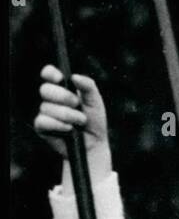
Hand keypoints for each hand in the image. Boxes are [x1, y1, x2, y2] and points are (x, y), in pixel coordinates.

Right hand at [34, 65, 112, 181]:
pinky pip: (42, 121)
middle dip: (63, 97)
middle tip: (77, 104)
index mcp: (61, 88)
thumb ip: (88, 86)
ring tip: (80, 121)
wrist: (94, 145)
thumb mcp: (95, 102)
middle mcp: (51, 99)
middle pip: (45, 89)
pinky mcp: (42, 128)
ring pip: (46, 107)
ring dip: (67, 115)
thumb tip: (74, 77)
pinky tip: (69, 129)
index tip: (60, 79)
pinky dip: (58, 125)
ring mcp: (45, 113)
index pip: (48, 74)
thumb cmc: (94, 122)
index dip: (50, 73)